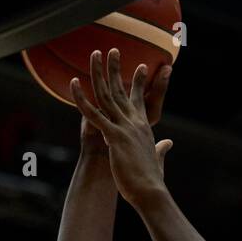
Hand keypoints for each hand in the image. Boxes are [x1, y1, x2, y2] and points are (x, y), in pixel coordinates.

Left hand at [72, 50, 172, 205]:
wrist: (151, 191)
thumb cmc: (152, 179)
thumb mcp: (157, 159)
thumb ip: (161, 149)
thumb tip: (168, 144)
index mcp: (143, 127)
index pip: (139, 99)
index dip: (138, 82)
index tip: (141, 65)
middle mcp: (134, 122)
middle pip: (121, 90)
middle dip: (116, 69)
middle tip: (112, 49)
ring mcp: (124, 127)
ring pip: (107, 95)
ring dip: (98, 73)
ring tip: (94, 54)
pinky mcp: (114, 136)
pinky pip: (94, 114)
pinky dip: (82, 99)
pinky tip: (74, 84)